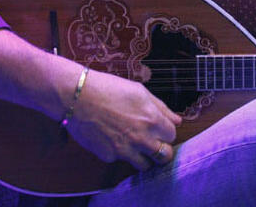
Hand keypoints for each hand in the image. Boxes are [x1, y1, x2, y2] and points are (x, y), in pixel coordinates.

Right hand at [65, 68, 181, 169]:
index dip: (166, 131)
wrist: (78, 96)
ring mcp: (125, 150)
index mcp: (152, 120)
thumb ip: (162, 108)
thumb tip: (177, 120)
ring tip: (135, 145)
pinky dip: (121, 153)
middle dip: (161, 149)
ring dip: (143, 157)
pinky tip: (113, 139)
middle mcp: (142, 138)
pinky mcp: (109, 156)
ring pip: (145, 165)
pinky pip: (121, 160)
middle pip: (164, 156)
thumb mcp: (140, 92)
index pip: (172, 135)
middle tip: (154, 143)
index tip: (159, 129)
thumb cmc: (109, 89)